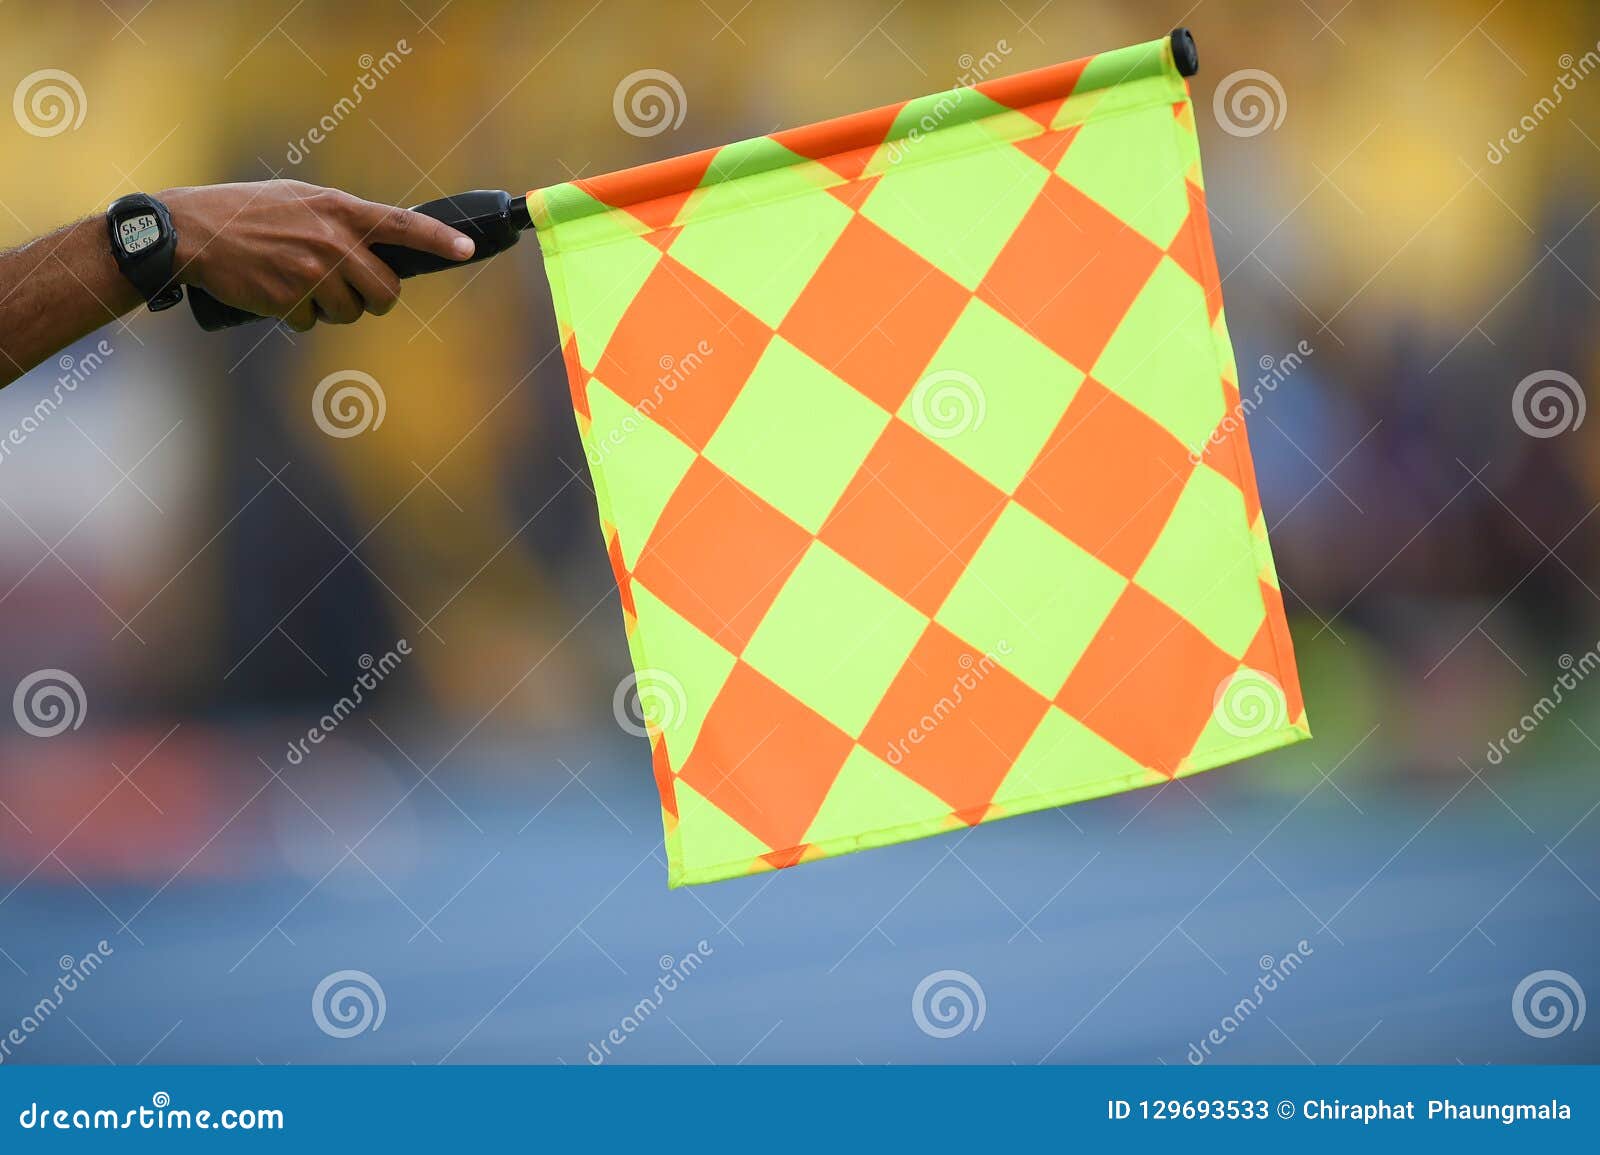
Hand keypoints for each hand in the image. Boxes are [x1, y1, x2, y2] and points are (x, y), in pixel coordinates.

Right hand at [162, 180, 474, 330]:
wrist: (190, 231)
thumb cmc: (248, 213)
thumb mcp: (301, 199)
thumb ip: (342, 219)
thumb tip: (383, 245)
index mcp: (338, 209)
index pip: (402, 225)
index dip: (439, 240)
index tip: (468, 249)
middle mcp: (332, 240)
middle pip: (386, 291)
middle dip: (375, 299)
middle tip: (354, 292)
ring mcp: (312, 271)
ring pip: (350, 312)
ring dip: (330, 308)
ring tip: (298, 282)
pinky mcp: (289, 298)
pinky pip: (310, 322)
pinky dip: (295, 316)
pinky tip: (273, 291)